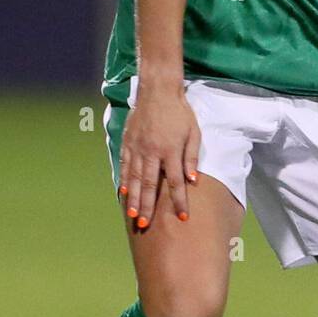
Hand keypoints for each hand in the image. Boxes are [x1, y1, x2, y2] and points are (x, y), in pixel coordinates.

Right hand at [118, 84, 200, 228]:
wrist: (158, 91)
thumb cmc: (180, 112)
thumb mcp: (193, 133)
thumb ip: (191, 157)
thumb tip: (193, 181)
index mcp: (170, 150)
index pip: (176, 182)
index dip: (179, 201)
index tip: (182, 217)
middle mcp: (152, 152)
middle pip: (151, 185)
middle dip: (149, 207)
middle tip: (146, 225)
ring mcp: (137, 148)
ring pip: (136, 179)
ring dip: (135, 199)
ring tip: (133, 216)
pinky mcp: (128, 143)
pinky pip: (126, 166)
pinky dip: (125, 181)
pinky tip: (124, 194)